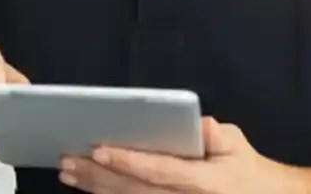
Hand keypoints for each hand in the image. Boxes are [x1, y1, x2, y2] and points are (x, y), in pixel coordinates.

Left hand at [59, 117, 294, 192]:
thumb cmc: (242, 168)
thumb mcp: (235, 143)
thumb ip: (212, 133)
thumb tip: (191, 123)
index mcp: (202, 181)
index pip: (159, 170)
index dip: (128, 160)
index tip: (99, 148)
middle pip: (133, 189)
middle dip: (97, 174)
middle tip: (67, 159)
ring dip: (95, 187)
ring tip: (68, 172)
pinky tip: (87, 186)